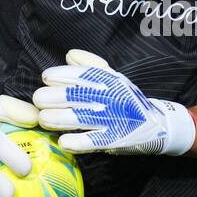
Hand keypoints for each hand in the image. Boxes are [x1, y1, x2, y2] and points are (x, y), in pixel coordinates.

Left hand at [33, 50, 195, 155]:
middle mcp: (109, 98)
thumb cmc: (128, 100)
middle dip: (52, 97)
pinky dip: (76, 142)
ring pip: (79, 117)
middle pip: (75, 95)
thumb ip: (91, 65)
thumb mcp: (115, 78)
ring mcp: (112, 119)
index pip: (80, 74)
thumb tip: (70, 54)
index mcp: (108, 81)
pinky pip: (92, 141)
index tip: (46, 78)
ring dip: (57, 118)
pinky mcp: (114, 140)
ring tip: (44, 119)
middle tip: (38, 100)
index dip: (59, 75)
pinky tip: (63, 141)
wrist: (158, 124)